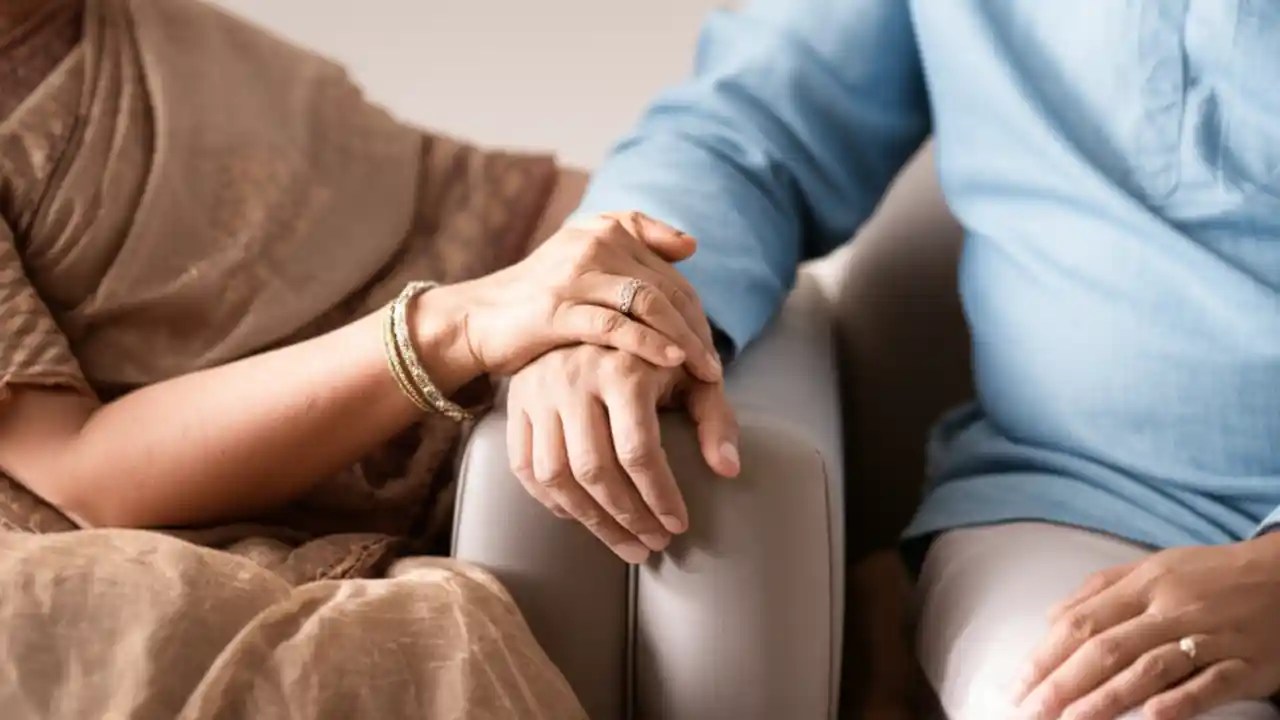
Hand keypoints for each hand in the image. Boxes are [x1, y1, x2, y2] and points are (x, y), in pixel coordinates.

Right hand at [431, 212, 721, 380]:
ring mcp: (575, 275)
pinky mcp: (557, 308)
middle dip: (697, 332)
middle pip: (666, 288)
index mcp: (606, 231)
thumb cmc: (539, 302)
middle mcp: (594, 244)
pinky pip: (615, 325)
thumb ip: (633, 247)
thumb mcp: (584, 265)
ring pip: (648, 303)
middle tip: (714, 370)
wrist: (478, 319)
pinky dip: (649, 343)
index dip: (697, 315)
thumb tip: (691, 245)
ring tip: (704, 372)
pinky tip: (671, 362)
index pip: (670, 275)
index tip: (711, 351)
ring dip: (683, 340)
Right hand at [506, 345, 739, 562]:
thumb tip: (728, 470)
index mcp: (623, 369)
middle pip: (595, 469)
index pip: (638, 451)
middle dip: (628, 517)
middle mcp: (574, 378)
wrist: (604, 316)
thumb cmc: (659, 357)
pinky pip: (525, 465)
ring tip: (624, 542)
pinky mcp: (517, 402)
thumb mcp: (695, 377)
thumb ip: (717, 421)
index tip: (678, 525)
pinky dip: (551, 500)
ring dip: (590, 520)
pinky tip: (583, 518)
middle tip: (653, 544)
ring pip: (556, 474)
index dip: (660, 497)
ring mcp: (538, 391)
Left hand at [1013, 534, 1279, 719]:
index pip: (1084, 622)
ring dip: (1106, 699)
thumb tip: (1051, 616)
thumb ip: (1100, 589)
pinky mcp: (1248, 663)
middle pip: (1107, 648)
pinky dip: (1182, 699)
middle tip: (1030, 712)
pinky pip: (1212, 682)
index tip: (1019, 683)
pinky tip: (1152, 717)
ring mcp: (1212, 636)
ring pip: (1151, 667)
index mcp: (1146, 584)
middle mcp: (1173, 608)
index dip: (1047, 655)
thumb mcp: (1154, 567)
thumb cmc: (1213, 574)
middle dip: (1063, 684)